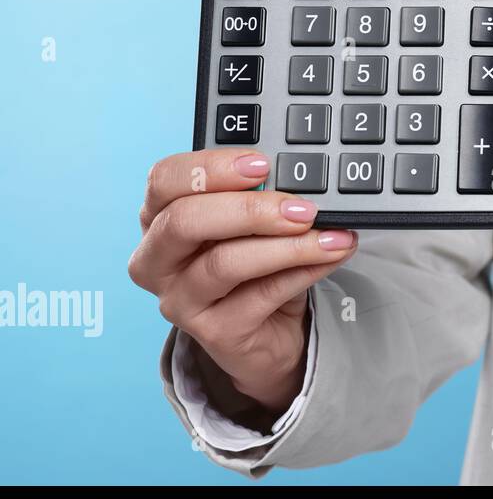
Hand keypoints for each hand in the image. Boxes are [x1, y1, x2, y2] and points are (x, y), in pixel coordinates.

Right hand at [130, 148, 356, 416]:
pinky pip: (262, 294)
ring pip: (224, 263)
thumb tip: (305, 180)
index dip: (210, 168)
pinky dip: (304, 271)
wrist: (268, 334)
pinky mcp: (214, 332)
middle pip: (183, 222)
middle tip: (301, 207)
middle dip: (249, 209)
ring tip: (329, 237)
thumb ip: (262, 198)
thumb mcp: (251, 226)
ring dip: (287, 245)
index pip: (164, 181)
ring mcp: (180, 301)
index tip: (261, 164)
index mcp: (159, 218)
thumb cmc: (253, 268)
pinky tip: (331, 256)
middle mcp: (156, 260)